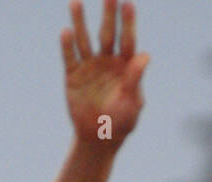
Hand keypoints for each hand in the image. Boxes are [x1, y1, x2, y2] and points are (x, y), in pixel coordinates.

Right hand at [61, 0, 149, 145]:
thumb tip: (145, 56)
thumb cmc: (121, 122)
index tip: (128, 3)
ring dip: (80, 22)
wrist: (99, 139)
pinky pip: (70, 57)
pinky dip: (67, 46)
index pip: (127, 40)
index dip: (127, 22)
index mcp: (125, 66)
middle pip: (107, 33)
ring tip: (76, 2)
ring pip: (85, 40)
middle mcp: (107, 61)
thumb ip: (135, 79)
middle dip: (108, 14)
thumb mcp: (131, 103)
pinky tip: (66, 32)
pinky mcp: (73, 76)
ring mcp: (89, 66)